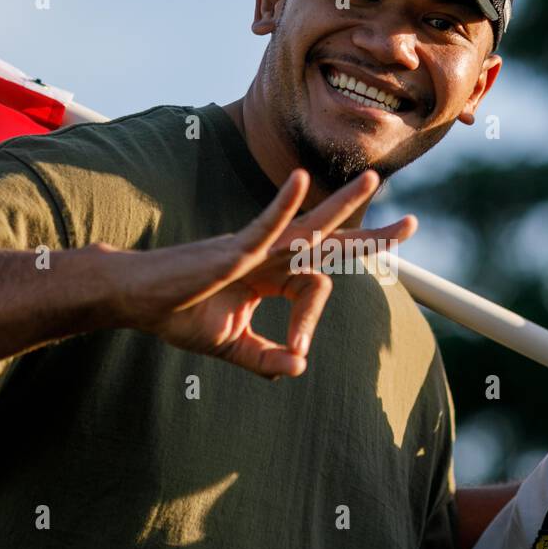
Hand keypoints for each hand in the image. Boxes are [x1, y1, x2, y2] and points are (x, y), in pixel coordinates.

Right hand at [105, 169, 415, 378]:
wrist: (136, 302)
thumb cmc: (179, 314)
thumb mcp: (231, 345)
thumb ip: (264, 358)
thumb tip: (298, 367)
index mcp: (272, 274)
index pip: (313, 289)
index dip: (308, 323)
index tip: (295, 351)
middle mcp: (271, 255)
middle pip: (330, 242)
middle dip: (370, 237)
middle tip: (410, 226)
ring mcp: (254, 247)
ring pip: (307, 225)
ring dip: (341, 204)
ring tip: (373, 181)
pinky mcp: (232, 248)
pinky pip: (264, 224)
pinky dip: (283, 204)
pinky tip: (301, 181)